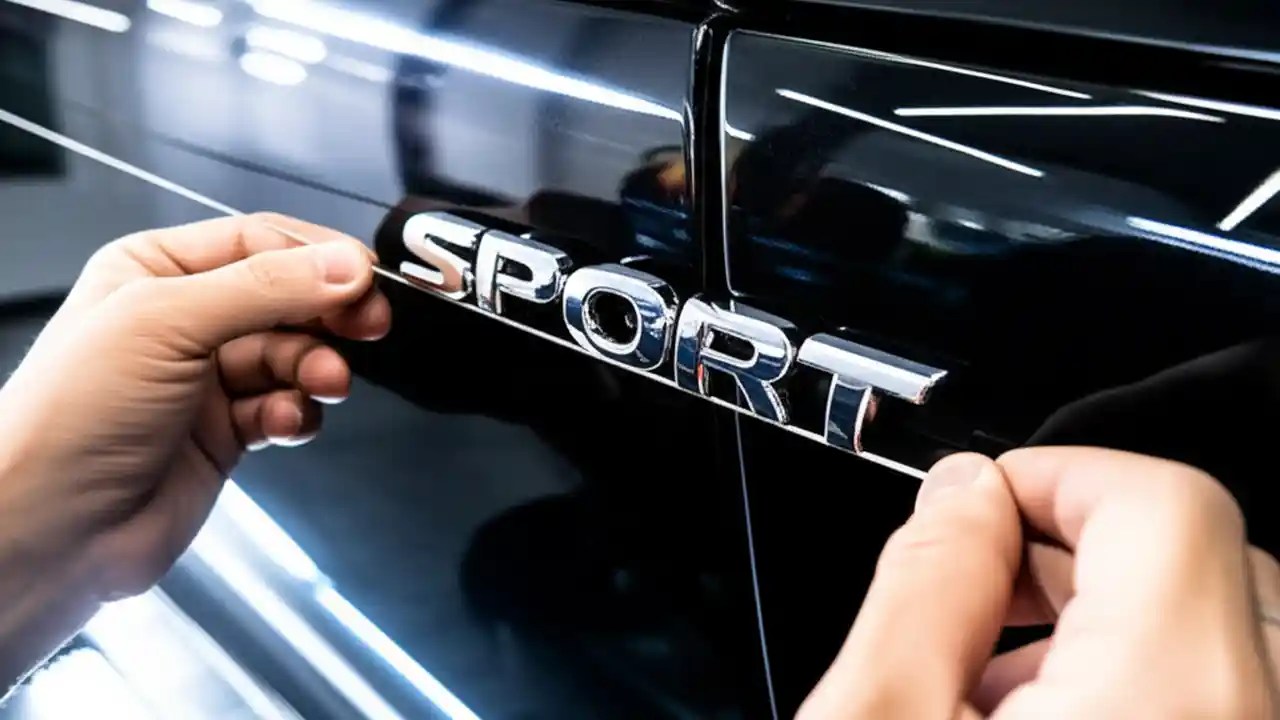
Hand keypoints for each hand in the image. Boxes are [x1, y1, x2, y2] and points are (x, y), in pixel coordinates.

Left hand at [0, 213, 387, 689]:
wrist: (50, 530)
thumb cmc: (68, 418)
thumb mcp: (167, 322)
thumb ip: (266, 288)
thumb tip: (345, 266)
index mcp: (155, 270)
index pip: (260, 242)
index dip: (319, 257)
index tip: (366, 278)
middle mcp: (183, 320)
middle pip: (289, 298)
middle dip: (330, 315)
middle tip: (368, 327)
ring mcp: (206, 379)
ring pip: (294, 355)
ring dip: (316, 369)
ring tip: (323, 383)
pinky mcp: (226, 433)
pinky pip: (286, 408)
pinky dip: (297, 413)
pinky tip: (285, 422)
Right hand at [796, 447, 1278, 718]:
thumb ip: (924, 584)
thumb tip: (961, 495)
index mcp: (1172, 697)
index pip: (1165, 501)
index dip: (1057, 476)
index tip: (983, 502)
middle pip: (1205, 563)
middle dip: (1077, 551)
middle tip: (979, 587)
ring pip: (1224, 639)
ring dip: (1112, 627)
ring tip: (996, 687)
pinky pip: (1231, 705)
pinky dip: (1149, 692)